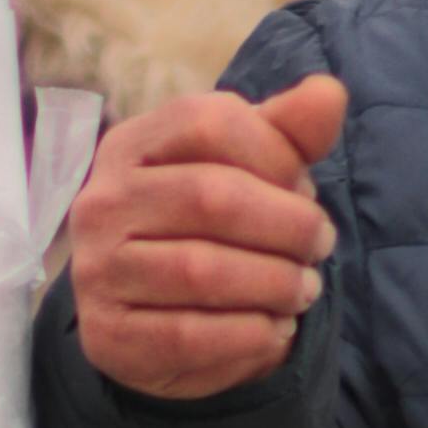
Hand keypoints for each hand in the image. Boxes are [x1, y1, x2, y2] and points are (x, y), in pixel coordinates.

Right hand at [68, 76, 347, 401]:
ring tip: (303, 290)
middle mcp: (103, 202)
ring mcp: (98, 269)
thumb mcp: (246, 171)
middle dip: (287, 224)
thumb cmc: (207, 228)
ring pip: (201, 270)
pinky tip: (275, 329)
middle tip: (320, 246)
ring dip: (274, 283)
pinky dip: (249, 334)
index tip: (305, 189)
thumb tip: (329, 93)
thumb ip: (287, 132)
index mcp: (132, 145)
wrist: (148, 317)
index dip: (275, 154)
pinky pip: (190, 334)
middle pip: (210, 196)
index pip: (209, 122)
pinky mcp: (108, 335)